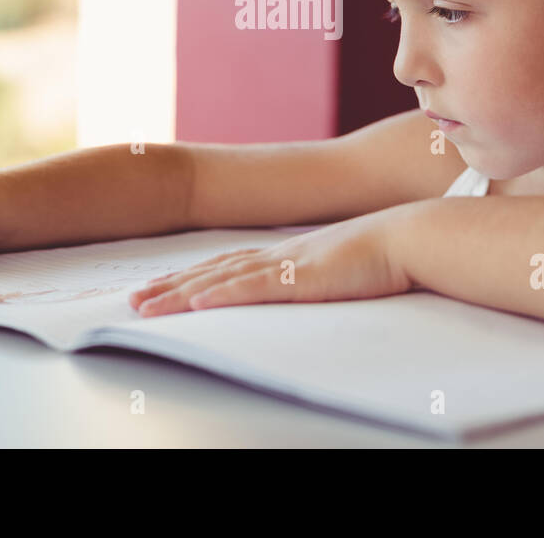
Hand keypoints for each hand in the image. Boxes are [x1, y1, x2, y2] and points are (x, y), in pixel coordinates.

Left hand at [126, 210, 411, 315]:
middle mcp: (276, 256)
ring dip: (180, 295)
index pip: (226, 267)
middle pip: (211, 272)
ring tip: (146, 307)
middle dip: (170, 288)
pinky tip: (197, 304)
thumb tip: (308, 286)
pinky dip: (221, 296)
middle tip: (135, 301)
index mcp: (285, 254)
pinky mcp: (300, 278)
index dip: (191, 278)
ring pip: (220, 282)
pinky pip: (253, 289)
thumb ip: (316, 276)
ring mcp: (285, 265)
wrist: (408, 236)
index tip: (161, 288)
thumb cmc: (382, 253)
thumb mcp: (339, 267)